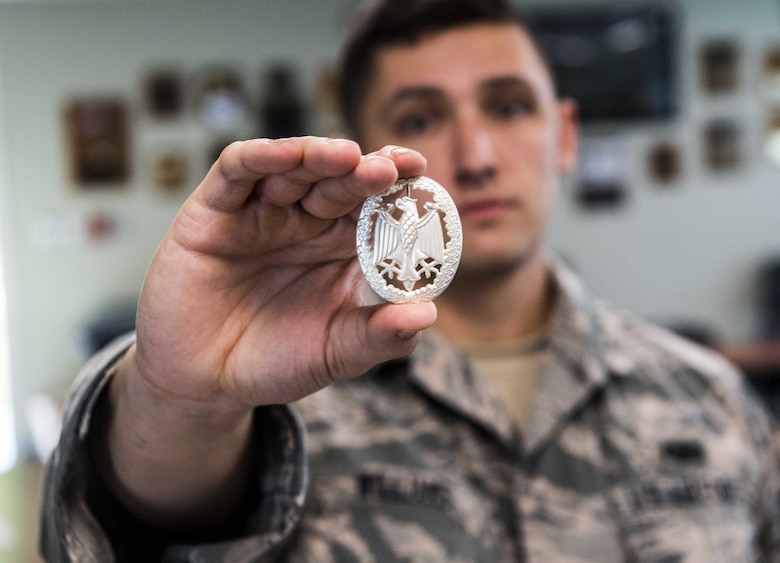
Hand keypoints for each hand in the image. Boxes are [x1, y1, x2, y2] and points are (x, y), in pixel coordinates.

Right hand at [133, 136, 435, 409]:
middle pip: (340, 182)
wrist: (203, 381)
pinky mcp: (215, 211)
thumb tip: (427, 314)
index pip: (376, 208)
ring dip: (319, 157)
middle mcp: (306, 223)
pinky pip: (237, 173)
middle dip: (365, 171)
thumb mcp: (334, 353)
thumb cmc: (276, 361)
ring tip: (347, 157)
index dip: (399, 191)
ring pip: (294, 169)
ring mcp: (261, 213)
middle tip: (391, 167)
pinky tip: (289, 154)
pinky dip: (262, 158)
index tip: (424, 178)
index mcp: (342, 248)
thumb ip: (378, 337)